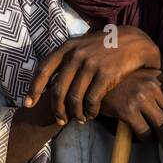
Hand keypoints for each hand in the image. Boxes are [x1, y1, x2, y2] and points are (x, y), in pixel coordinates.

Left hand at [24, 26, 161, 123]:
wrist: (134, 42)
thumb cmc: (105, 46)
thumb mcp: (82, 44)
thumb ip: (67, 57)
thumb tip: (49, 77)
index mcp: (67, 47)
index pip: (43, 70)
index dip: (33, 89)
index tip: (28, 104)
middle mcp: (76, 55)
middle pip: (57, 90)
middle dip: (57, 110)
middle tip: (60, 121)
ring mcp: (90, 64)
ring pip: (74, 98)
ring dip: (75, 114)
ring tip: (80, 119)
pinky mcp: (106, 74)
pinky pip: (91, 100)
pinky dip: (90, 111)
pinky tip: (92, 114)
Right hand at [98, 68, 162, 141]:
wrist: (93, 85)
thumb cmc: (122, 83)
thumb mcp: (143, 76)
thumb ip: (162, 84)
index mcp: (158, 74)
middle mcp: (151, 84)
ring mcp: (139, 96)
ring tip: (160, 140)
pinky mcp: (127, 110)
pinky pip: (145, 132)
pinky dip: (147, 139)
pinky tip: (144, 137)